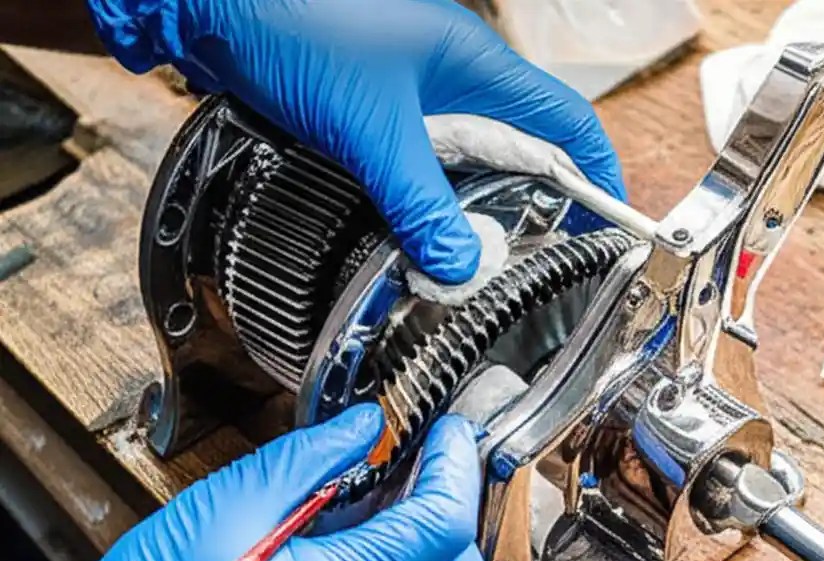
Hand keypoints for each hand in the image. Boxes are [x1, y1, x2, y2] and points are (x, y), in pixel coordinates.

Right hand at [0, 407, 486, 560]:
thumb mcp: (231, 505)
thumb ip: (313, 458)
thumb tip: (367, 425)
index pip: (444, 525)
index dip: (456, 466)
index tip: (449, 431)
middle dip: (456, 504)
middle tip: (430, 457)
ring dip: (433, 541)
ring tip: (393, 490)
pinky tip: (367, 536)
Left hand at [85, 0, 625, 282]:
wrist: (209, 5)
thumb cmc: (296, 30)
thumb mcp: (371, 130)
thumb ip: (419, 202)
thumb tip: (460, 265)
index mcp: (477, 64)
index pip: (566, 122)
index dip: (595, 173)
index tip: (607, 225)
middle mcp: (454, 75)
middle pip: (521, 146)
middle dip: (538, 203)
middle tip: (541, 259)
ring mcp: (413, 91)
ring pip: (470, 159)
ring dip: (478, 206)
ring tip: (483, 258)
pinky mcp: (372, 109)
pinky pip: (421, 162)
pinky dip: (429, 200)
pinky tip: (418, 232)